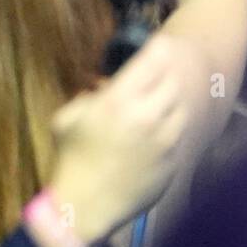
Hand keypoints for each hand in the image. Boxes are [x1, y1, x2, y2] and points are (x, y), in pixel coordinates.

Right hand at [43, 34, 194, 244]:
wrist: (88, 203)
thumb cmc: (71, 158)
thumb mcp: (66, 118)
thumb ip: (86, 97)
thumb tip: (101, 88)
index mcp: (118, 100)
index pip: (152, 60)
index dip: (157, 48)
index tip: (156, 42)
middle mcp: (147, 114)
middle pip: (171, 79)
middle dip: (164, 71)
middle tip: (156, 68)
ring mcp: (165, 136)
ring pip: (180, 103)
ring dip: (170, 95)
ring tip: (157, 94)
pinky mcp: (174, 156)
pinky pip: (179, 128)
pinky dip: (172, 119)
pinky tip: (158, 121)